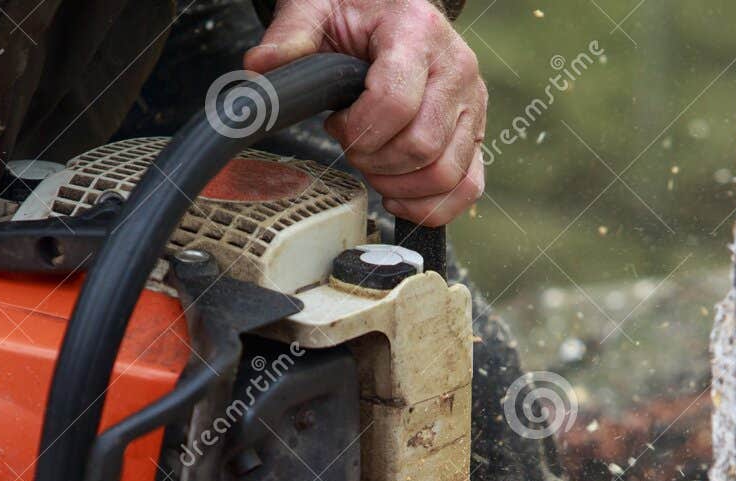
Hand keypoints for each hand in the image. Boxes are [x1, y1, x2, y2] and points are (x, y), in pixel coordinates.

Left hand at [246, 0, 486, 225]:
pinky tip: (398, 195)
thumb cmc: (356, 11)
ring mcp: (471, 103)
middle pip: (421, 146)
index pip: (395, 102)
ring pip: (445, 173)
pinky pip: (467, 187)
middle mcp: (455, 68)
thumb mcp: (317, 8)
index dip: (357, 130)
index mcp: (418, 33)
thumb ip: (289, 36)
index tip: (336, 123)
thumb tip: (261, 69)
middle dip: (375, 161)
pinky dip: (432, 206)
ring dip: (399, 186)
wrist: (392, 7)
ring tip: (373, 166)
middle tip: (352, 146)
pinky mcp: (475, 131)